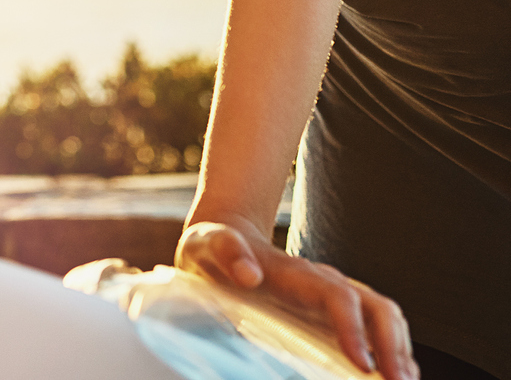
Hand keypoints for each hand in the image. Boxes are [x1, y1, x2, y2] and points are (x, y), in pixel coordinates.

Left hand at [177, 220, 414, 379]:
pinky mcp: (331, 313)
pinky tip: (397, 375)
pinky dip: (392, 351)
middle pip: (376, 308)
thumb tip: (249, 275)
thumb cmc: (212, 246)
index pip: (338, 298)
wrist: (222, 240)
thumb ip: (227, 251)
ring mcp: (333, 297)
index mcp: (296, 273)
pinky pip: (373, 328)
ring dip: (401, 351)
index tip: (363, 365)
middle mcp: (324, 283)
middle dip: (394, 346)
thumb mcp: (206, 242)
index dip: (353, 329)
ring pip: (383, 318)